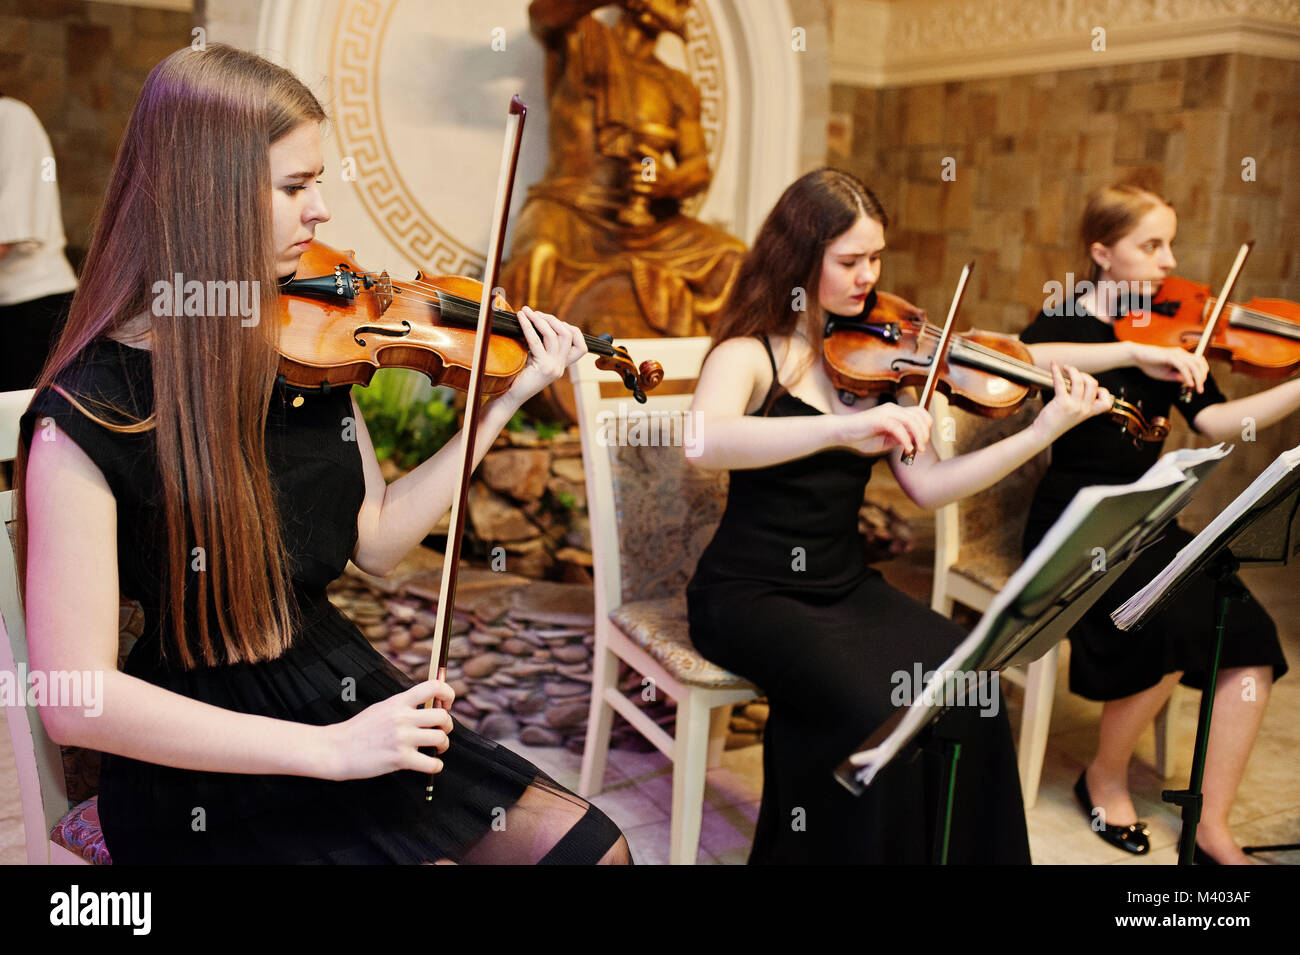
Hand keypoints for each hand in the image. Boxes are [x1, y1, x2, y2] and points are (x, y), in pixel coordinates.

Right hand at [322, 679, 454, 780]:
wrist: (336, 749)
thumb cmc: (359, 730)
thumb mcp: (382, 708)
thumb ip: (404, 705)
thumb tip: (429, 703)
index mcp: (398, 702)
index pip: (433, 686)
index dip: (448, 694)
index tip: (446, 704)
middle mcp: (402, 717)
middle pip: (443, 716)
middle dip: (448, 726)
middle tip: (441, 732)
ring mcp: (402, 738)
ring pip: (441, 738)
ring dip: (443, 745)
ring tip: (436, 749)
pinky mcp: (400, 759)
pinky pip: (432, 763)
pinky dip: (436, 766)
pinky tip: (431, 765)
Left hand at [502, 307, 587, 405]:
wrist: (510, 396)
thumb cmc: (518, 377)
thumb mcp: (534, 359)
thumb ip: (541, 346)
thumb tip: (537, 320)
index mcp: (561, 365)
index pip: (581, 346)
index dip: (572, 330)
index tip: (553, 322)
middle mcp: (560, 366)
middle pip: (568, 335)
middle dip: (552, 319)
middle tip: (535, 313)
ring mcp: (553, 368)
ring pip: (554, 335)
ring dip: (540, 319)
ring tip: (527, 311)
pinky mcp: (542, 367)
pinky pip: (536, 341)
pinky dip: (528, 326)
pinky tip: (520, 318)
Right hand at [835, 403, 932, 457]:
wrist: (841, 433)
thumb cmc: (860, 437)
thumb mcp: (885, 441)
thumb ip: (899, 439)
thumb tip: (915, 441)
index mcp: (894, 412)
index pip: (918, 412)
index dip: (926, 425)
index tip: (924, 440)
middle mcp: (892, 409)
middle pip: (919, 416)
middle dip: (925, 433)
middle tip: (922, 448)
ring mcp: (886, 413)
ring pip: (912, 421)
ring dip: (918, 437)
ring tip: (917, 450)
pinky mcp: (880, 419)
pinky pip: (898, 428)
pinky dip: (906, 440)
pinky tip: (907, 449)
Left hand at [1033, 362, 1112, 441]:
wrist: (1044, 433)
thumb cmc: (1057, 421)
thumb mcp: (1076, 414)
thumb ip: (1082, 403)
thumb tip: (1081, 383)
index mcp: (1089, 412)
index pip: (1107, 401)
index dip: (1102, 391)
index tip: (1091, 387)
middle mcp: (1084, 409)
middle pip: (1093, 384)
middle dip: (1084, 374)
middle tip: (1074, 374)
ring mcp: (1074, 407)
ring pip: (1080, 381)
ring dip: (1072, 370)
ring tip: (1066, 368)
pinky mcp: (1062, 404)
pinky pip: (1061, 383)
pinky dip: (1057, 371)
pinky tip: (1054, 366)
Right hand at [1129, 342, 1207, 392]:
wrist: (1137, 356)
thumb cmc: (1150, 364)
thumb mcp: (1166, 374)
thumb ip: (1178, 377)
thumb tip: (1189, 382)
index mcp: (1181, 356)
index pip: (1199, 362)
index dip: (1203, 372)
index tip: (1200, 384)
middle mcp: (1181, 353)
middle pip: (1199, 363)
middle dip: (1202, 376)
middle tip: (1200, 389)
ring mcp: (1176, 354)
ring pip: (1193, 365)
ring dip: (1197, 377)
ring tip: (1197, 388)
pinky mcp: (1170, 356)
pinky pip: (1183, 366)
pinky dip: (1188, 376)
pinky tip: (1189, 384)